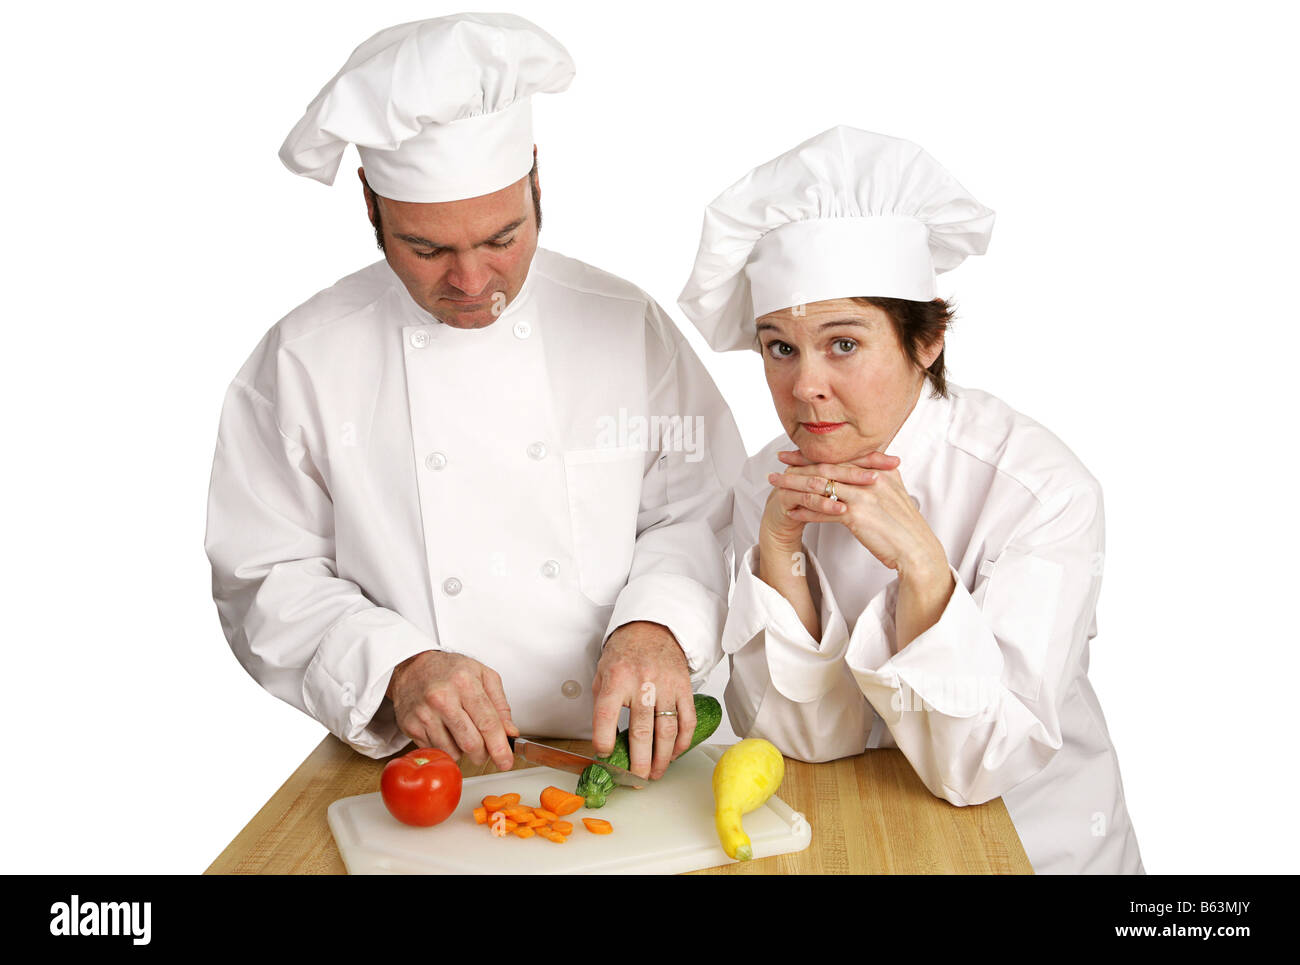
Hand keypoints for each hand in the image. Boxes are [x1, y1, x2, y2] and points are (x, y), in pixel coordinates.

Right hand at [386, 650, 518, 770]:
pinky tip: (445, 730)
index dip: (499, 747)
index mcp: (464, 683)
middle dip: (482, 754)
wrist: (413, 667)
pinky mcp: (411, 726)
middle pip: (471, 743)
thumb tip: (510, 733)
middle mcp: (442, 698)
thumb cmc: (449, 670)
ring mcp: (424, 714)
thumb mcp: (483, 675)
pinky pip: (436, 751)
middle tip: (484, 749)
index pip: (487, 723)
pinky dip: (446, 747)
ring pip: (453, 752)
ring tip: (461, 732)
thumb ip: (500, 705)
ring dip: (463, 751)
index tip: (506, 761)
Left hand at [592, 622, 694, 779]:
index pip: (607, 715)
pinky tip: (675, 753)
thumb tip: (603, 739)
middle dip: (639, 761)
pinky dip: (682, 741)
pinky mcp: (683, 688)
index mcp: (617, 679)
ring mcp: (666, 686)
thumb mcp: (603, 672)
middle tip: (637, 778)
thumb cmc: (625, 653)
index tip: (604, 755)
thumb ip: (602, 703)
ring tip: (656, 773)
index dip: (604, 740)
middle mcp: (642, 683)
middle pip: (641, 730)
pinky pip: (686, 720)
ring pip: (666, 730)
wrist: (652, 628)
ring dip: (662, 758)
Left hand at [771, 452, 944, 576]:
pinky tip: (792, 511)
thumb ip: (877, 478)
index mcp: (879, 470)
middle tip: (777, 464)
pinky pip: (824, 511)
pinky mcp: (857, 516)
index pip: (841, 458)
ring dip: (795, 486)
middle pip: (827, 468)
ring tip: (776, 486)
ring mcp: (864, 496)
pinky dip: (806, 511)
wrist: (917, 549)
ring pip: (821, 487)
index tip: (794, 453)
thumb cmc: (904, 525)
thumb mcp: (894, 493)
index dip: (815, 455)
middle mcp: (871, 479)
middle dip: (798, 465)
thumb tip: (862, 471)